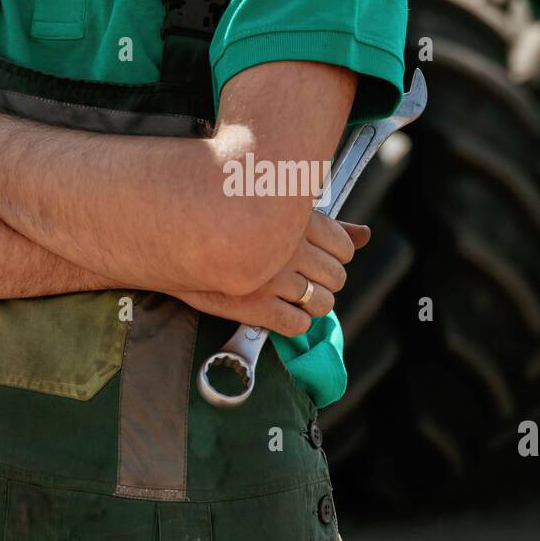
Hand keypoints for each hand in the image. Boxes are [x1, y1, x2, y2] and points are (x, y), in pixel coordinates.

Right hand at [176, 212, 369, 336]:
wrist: (172, 234)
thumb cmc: (229, 221)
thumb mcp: (278, 215)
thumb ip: (328, 226)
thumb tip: (367, 234)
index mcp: (295, 219)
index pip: (345, 248)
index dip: (334, 256)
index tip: (313, 256)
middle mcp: (287, 248)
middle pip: (337, 278)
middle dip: (325, 282)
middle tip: (300, 278)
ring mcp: (271, 278)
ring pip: (322, 304)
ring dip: (313, 304)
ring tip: (291, 295)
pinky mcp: (255, 306)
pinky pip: (297, 325)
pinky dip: (295, 323)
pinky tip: (279, 311)